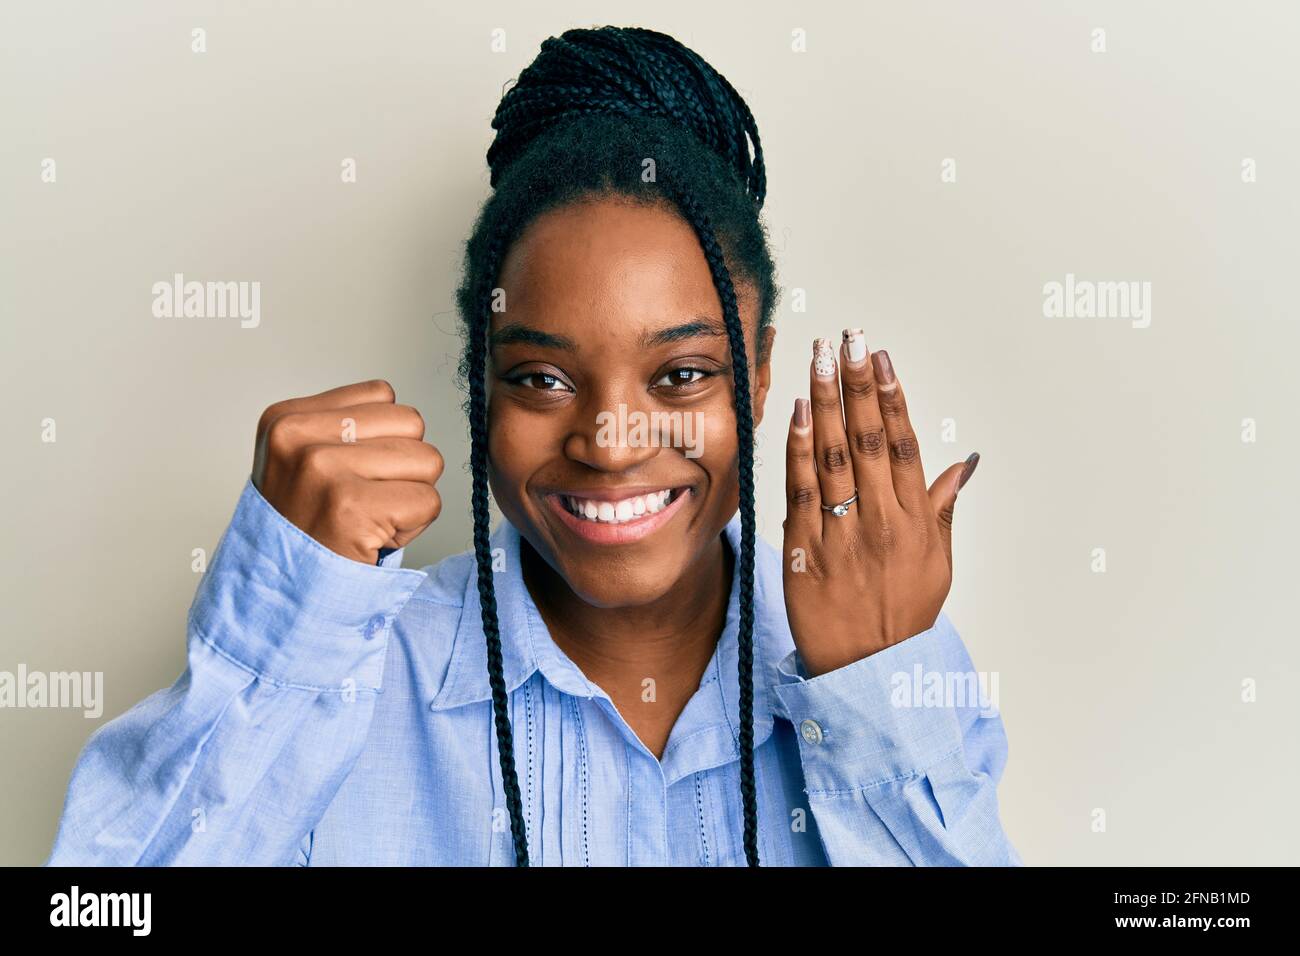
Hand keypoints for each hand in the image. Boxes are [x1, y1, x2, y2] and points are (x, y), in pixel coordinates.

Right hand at [252, 379, 443, 563]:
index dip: (383, 439)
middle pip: (411, 423)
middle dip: (403, 466)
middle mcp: (299, 437)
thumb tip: (407, 416)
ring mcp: (323, 470)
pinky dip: (413, 526)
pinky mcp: (351, 507)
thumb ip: (346, 427)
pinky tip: (375, 537)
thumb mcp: (301, 461)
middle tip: (364, 501)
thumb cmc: (304, 530)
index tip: (349, 475)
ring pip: (427, 460)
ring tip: (369, 518)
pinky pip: (428, 501)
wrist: (280, 597)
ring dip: (410, 496)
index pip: (382, 395)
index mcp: (287, 418)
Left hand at [781, 332, 979, 676]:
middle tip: (848, 338)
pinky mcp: (806, 549)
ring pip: (834, 455)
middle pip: (867, 439)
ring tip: (820, 357)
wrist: (867, 671)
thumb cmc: (904, 617)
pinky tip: (799, 410)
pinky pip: (801, 490)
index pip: (902, 444)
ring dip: (826, 401)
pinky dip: (799, 448)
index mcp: (915, 520)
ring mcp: (842, 533)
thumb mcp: (938, 564)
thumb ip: (942, 508)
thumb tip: (963, 463)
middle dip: (857, 384)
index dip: (891, 397)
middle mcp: (881, 520)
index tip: (880, 358)